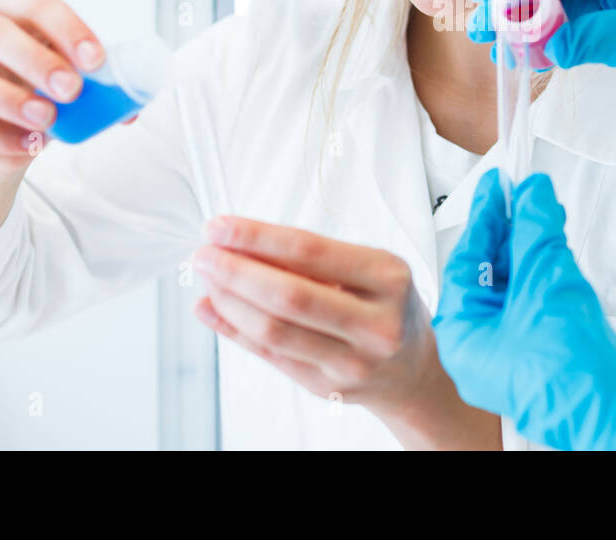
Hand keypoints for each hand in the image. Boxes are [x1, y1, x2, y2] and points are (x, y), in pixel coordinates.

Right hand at [0, 0, 104, 169]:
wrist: (15, 134)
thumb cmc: (50, 93)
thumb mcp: (81, 87)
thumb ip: (107, 91)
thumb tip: (131, 108)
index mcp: (16, 13)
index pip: (37, 6)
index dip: (68, 29)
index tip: (96, 62)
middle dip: (35, 61)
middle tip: (72, 91)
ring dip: (5, 98)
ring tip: (46, 121)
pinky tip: (25, 147)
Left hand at [192, 217, 500, 448]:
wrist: (410, 371)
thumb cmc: (386, 307)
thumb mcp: (369, 269)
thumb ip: (312, 259)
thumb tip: (242, 243)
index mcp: (388, 279)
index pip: (310, 252)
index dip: (258, 237)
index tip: (222, 227)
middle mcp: (376, 323)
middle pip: (289, 295)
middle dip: (236, 271)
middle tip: (205, 254)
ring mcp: (353, 361)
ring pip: (274, 330)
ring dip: (229, 301)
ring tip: (209, 279)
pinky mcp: (328, 387)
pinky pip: (269, 356)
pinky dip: (234, 330)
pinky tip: (214, 310)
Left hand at [433, 169, 615, 450]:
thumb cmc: (571, 367)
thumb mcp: (546, 282)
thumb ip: (535, 232)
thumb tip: (531, 193)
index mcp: (463, 337)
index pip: (465, 264)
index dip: (483, 220)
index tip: (496, 187)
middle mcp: (482, 346)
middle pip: (488, 272)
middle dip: (508, 230)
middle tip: (520, 191)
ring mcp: (513, 350)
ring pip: (514, 284)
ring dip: (529, 245)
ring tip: (543, 208)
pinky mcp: (543, 349)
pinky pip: (535, 299)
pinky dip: (544, 268)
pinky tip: (555, 240)